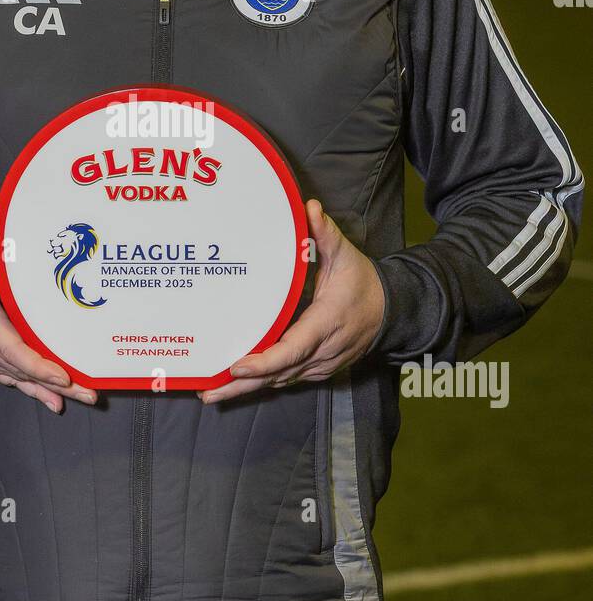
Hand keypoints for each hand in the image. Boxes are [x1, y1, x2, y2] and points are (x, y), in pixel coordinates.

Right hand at [0, 199, 97, 413]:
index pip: (10, 346)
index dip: (37, 364)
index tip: (62, 374)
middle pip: (22, 368)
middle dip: (56, 382)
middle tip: (91, 391)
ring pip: (19, 378)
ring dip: (51, 389)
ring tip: (85, 396)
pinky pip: (12, 379)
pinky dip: (34, 391)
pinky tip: (55, 403)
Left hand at [196, 199, 384, 402]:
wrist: (391, 312)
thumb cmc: (363, 284)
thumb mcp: (346, 256)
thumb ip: (325, 234)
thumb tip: (310, 207)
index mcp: (325, 323)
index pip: (292, 349)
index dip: (265, 361)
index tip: (238, 366)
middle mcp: (322, 351)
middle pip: (278, 374)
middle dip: (242, 386)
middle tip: (208, 393)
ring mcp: (320, 365)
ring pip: (280, 382)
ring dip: (247, 389)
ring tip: (212, 393)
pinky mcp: (316, 371)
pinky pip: (286, 380)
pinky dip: (262, 384)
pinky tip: (235, 387)